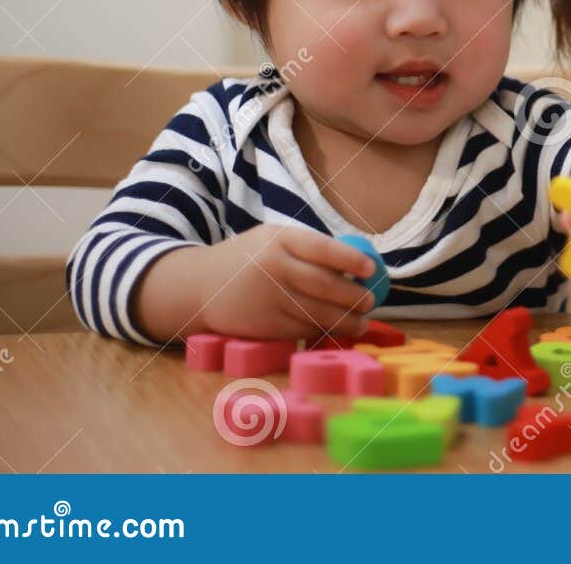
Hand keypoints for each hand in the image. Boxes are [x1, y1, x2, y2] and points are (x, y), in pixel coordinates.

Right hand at [187, 224, 378, 340]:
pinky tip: (333, 331)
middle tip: (370, 302)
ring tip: (360, 323)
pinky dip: (319, 331)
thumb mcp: (272, 241)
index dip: (350, 260)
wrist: (199, 285)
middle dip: (353, 296)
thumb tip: (357, 266)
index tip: (371, 269)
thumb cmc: (249, 260)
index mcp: (279, 239)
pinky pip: (299, 329)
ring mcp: (266, 298)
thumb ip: (307, 250)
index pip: (321, 248)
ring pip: (314, 312)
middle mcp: (272, 267)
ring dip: (344, 320)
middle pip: (323, 284)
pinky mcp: (262, 325)